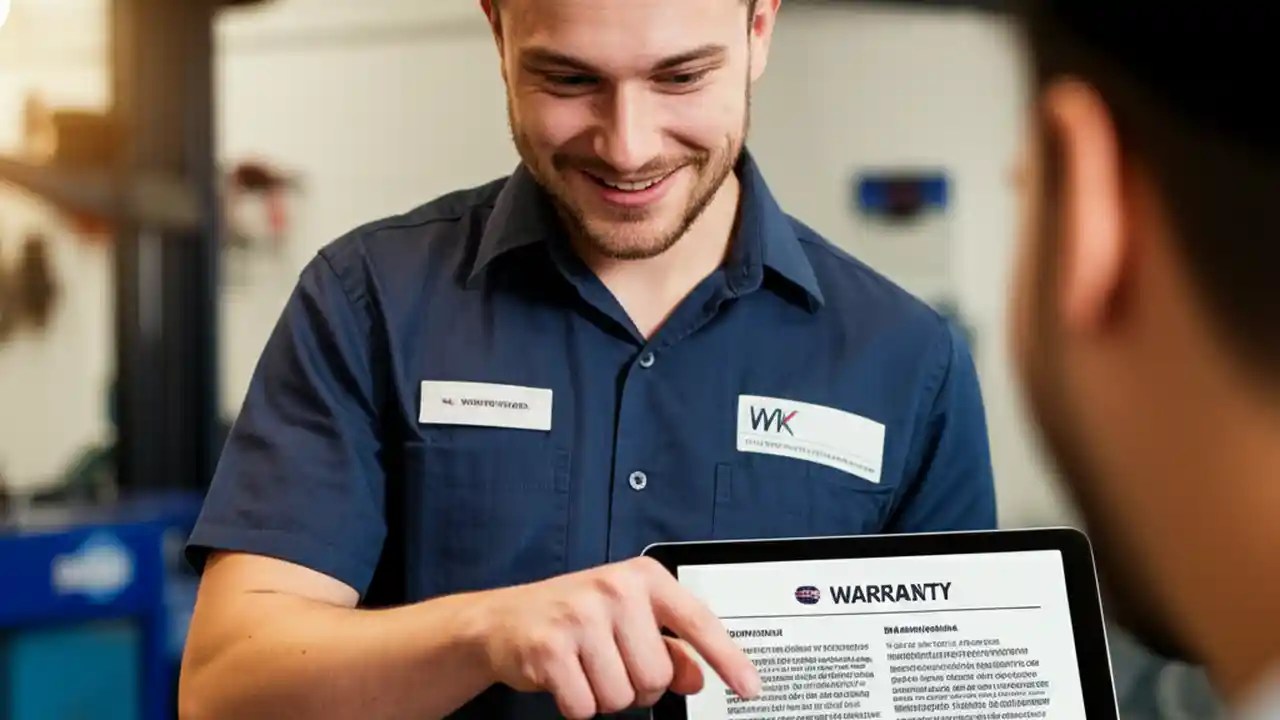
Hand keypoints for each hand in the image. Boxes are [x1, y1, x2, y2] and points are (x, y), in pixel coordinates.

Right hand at [476, 556, 760, 717]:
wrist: (501, 619)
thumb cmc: (572, 617)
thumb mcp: (627, 620)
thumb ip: (669, 647)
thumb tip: (697, 677)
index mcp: (642, 578)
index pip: (698, 623)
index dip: (728, 660)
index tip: (751, 688)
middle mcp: (614, 589)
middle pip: (657, 676)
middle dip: (636, 686)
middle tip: (610, 664)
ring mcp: (580, 616)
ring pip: (623, 697)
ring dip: (604, 697)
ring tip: (585, 667)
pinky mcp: (549, 647)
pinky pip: (585, 707)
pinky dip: (577, 705)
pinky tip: (563, 677)